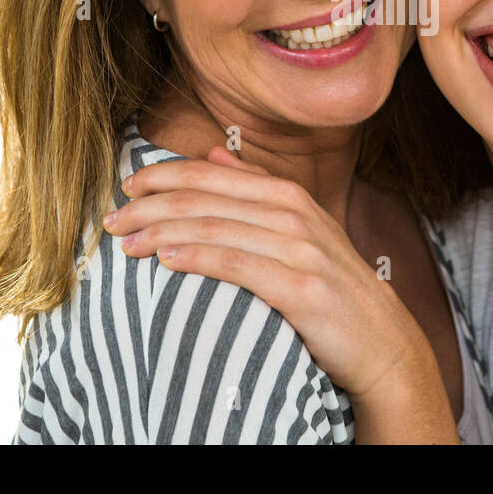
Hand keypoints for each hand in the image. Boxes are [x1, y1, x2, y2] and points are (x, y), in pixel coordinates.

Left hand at [107, 147, 456, 441]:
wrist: (381, 340)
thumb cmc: (331, 286)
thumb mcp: (299, 228)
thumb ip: (255, 189)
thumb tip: (213, 153)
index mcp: (288, 195)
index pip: (212, 174)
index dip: (164, 175)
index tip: (126, 186)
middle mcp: (294, 213)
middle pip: (207, 198)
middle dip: (152, 204)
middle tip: (111, 219)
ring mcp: (300, 249)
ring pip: (215, 227)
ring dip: (162, 231)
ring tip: (125, 243)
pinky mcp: (301, 287)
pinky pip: (238, 264)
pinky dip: (197, 257)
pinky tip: (165, 259)